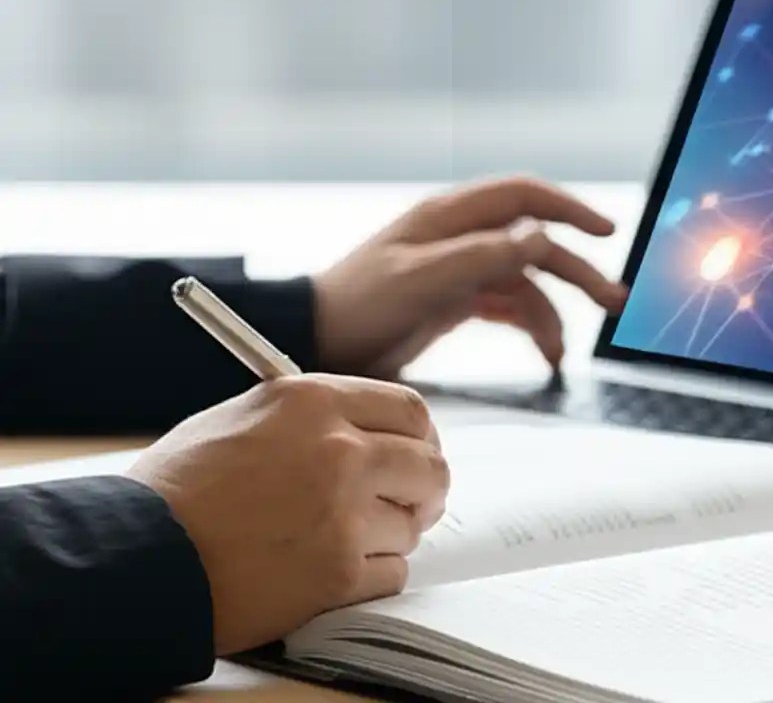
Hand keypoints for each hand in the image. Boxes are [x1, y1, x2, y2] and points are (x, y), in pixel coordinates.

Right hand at [126, 374, 448, 655]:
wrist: (135, 558)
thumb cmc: (176, 491)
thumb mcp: (240, 418)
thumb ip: (310, 417)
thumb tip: (363, 426)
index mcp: (313, 402)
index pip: (410, 410)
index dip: (421, 436)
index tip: (418, 452)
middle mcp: (339, 451)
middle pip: (429, 468)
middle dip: (423, 490)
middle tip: (408, 503)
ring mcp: (344, 514)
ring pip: (411, 526)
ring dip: (387, 537)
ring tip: (337, 540)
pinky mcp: (339, 573)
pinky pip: (393, 574)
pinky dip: (371, 577)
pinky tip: (329, 571)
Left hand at [314, 177, 628, 378]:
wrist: (315, 342)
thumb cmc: (358, 305)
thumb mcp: (421, 279)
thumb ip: (482, 256)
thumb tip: (540, 236)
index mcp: (451, 218)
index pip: (524, 197)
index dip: (569, 209)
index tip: (606, 233)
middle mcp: (461, 238)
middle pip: (535, 245)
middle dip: (576, 273)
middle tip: (613, 302)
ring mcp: (459, 270)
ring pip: (525, 283)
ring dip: (553, 313)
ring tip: (567, 351)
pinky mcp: (454, 302)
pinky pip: (506, 309)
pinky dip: (529, 329)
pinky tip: (544, 354)